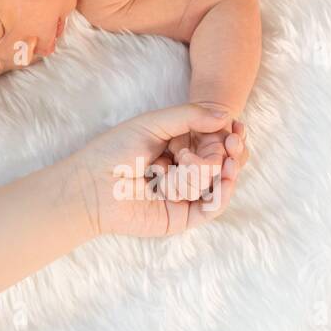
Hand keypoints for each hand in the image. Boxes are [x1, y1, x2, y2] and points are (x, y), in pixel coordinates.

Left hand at [71, 104, 249, 239]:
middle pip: (220, 164)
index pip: (214, 143)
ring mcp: (183, 194)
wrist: (91, 185)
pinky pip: (211, 208)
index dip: (229, 137)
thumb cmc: (114, 150)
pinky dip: (221, 195)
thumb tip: (225, 115)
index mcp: (176, 147)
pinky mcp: (181, 216)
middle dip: (221, 154)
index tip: (238, 128)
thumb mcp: (153, 123)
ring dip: (203, 171)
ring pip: (215, 184)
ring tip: (182, 163)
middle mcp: (182, 170)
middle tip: (227, 145)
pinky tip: (224, 181)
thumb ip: (189, 116)